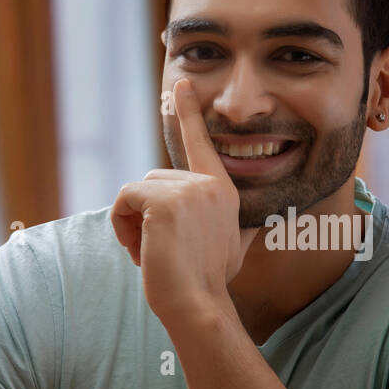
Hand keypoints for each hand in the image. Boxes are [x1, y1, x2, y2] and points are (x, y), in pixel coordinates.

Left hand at [110, 79, 258, 322]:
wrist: (198, 305)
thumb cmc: (210, 284)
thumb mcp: (233, 248)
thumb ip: (237, 227)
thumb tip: (268, 226)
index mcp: (224, 191)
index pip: (202, 144)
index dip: (189, 112)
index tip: (182, 83)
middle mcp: (209, 184)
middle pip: (153, 180)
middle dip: (144, 216)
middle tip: (157, 251)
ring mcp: (188, 190)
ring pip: (136, 190)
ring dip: (131, 224)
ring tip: (151, 253)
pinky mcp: (163, 200)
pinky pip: (124, 198)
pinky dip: (121, 225)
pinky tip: (140, 249)